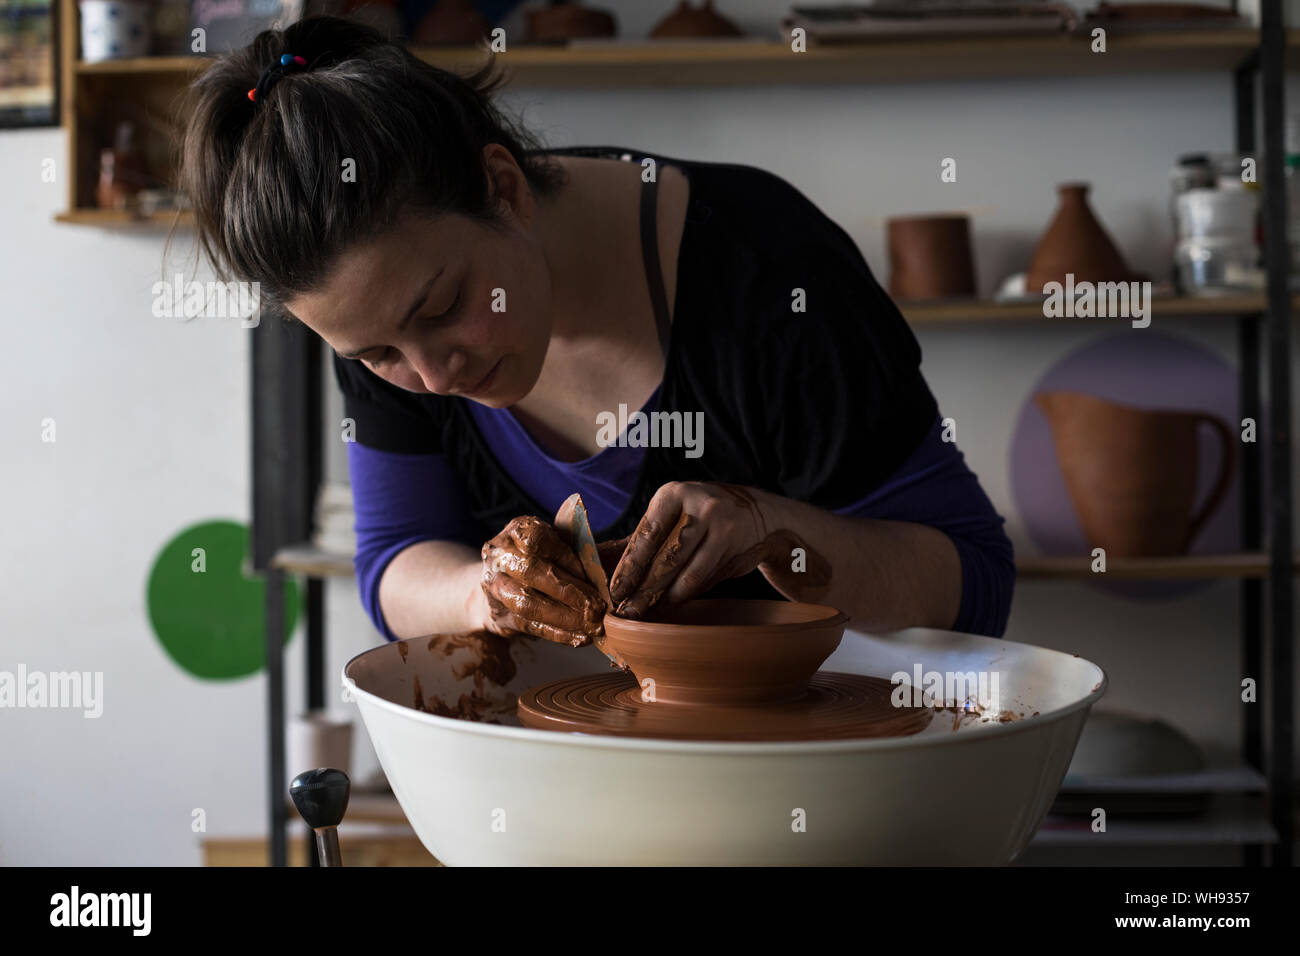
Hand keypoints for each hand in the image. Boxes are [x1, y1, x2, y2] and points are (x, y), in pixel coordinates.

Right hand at [480, 516, 605, 645]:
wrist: (503, 583)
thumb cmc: (541, 560)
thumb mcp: (560, 547)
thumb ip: (581, 553)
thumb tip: (611, 570)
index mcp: (518, 530)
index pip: (537, 540)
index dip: (566, 559)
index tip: (590, 576)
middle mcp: (500, 555)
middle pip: (530, 571)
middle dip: (569, 592)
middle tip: (597, 608)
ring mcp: (494, 586)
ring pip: (527, 603)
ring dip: (564, 617)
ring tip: (591, 626)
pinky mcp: (499, 615)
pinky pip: (529, 626)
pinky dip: (558, 634)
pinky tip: (580, 638)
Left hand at [608, 482, 787, 617]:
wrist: (759, 515)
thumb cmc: (702, 516)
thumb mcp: (675, 513)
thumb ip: (644, 536)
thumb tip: (600, 559)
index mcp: (674, 494)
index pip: (646, 534)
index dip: (629, 565)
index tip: (615, 590)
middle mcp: (698, 505)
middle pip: (665, 555)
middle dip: (642, 587)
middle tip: (626, 609)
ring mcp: (721, 525)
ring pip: (685, 571)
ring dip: (662, 597)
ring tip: (644, 613)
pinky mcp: (734, 547)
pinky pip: (703, 578)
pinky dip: (683, 595)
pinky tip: (668, 606)